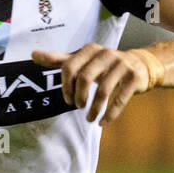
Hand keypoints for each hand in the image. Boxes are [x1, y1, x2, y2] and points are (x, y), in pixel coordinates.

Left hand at [32, 43, 154, 124]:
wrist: (139, 65)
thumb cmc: (103, 66)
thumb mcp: (82, 61)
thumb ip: (59, 59)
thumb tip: (33, 54)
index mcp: (90, 50)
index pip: (69, 66)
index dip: (65, 86)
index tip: (68, 99)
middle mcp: (106, 54)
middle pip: (85, 77)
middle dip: (79, 97)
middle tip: (78, 107)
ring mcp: (122, 65)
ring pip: (103, 90)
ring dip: (94, 109)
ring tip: (89, 119)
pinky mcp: (134, 77)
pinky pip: (120, 98)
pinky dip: (110, 114)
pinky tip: (102, 122)